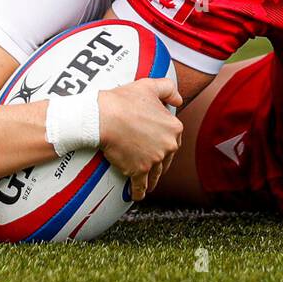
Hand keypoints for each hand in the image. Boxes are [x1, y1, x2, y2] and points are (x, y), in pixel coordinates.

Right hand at [98, 78, 183, 200]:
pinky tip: (137, 195)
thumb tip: (179, 99)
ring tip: (147, 182)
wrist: (103, 116)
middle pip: (167, 158)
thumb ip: (168, 89)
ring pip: (156, 174)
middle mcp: (168, 146)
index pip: (174, 139)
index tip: (159, 144)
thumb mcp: (149, 86)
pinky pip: (141, 186)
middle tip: (151, 162)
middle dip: (160, 162)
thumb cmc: (124, 100)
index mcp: (174, 127)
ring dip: (152, 179)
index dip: (165, 142)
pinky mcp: (138, 171)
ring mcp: (154, 160)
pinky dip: (139, 192)